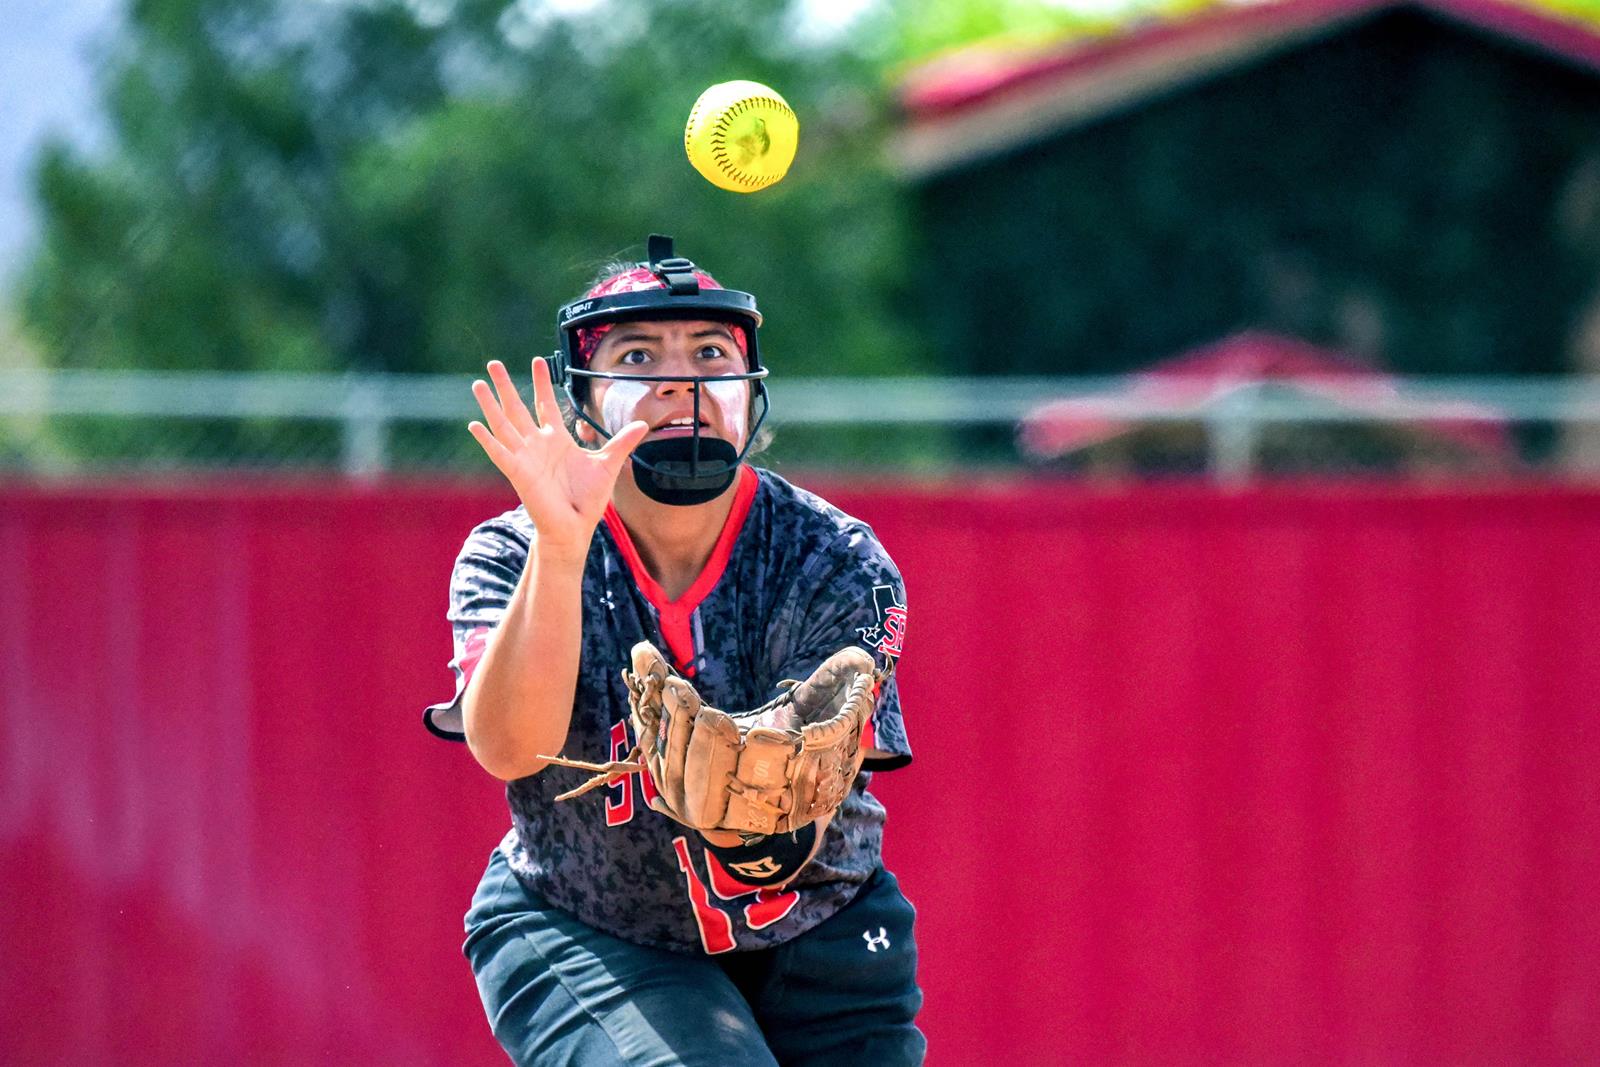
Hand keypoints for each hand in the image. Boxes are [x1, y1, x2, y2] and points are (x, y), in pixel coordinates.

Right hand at [468, 357, 647, 556]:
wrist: (576, 527)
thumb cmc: (588, 499)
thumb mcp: (608, 464)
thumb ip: (621, 442)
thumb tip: (644, 424)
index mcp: (557, 440)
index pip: (545, 404)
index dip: (541, 383)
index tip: (538, 360)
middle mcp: (537, 445)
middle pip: (518, 408)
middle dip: (506, 386)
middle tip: (493, 364)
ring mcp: (525, 458)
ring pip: (504, 426)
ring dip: (490, 406)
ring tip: (477, 384)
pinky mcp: (518, 473)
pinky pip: (500, 454)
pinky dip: (487, 441)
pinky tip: (473, 425)